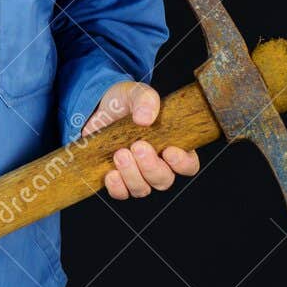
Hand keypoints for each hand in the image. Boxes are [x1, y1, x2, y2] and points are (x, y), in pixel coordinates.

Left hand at [81, 79, 199, 198]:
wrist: (97, 109)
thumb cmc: (125, 103)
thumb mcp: (136, 93)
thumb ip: (146, 100)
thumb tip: (145, 118)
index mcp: (174, 146)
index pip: (189, 165)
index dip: (183, 163)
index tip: (169, 151)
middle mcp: (158, 165)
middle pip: (164, 180)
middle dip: (151, 167)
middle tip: (138, 146)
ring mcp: (137, 175)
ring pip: (142, 189)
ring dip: (131, 174)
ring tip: (120, 154)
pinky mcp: (118, 180)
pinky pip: (121, 194)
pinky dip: (117, 187)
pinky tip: (110, 173)